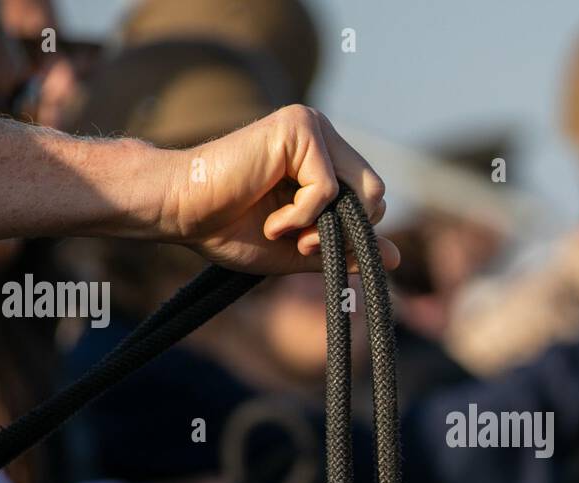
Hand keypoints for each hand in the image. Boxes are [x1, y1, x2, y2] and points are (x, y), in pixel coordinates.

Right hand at [154, 105, 399, 275]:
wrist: (181, 212)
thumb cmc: (229, 228)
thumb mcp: (301, 249)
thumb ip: (347, 249)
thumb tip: (396, 258)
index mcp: (323, 159)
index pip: (371, 200)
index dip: (350, 234)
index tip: (306, 246)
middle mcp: (321, 137)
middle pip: (376, 194)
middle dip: (342, 230)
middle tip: (298, 240)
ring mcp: (311, 128)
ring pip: (363, 191)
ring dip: (324, 225)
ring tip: (284, 229)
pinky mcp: (298, 128)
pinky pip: (329, 188)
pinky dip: (303, 217)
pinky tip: (272, 218)